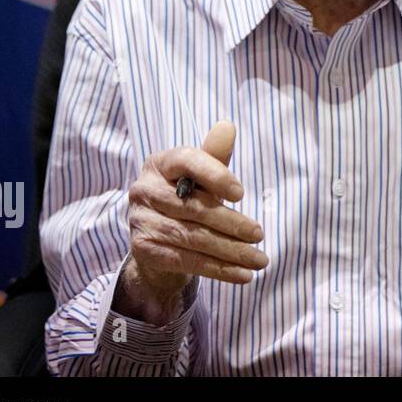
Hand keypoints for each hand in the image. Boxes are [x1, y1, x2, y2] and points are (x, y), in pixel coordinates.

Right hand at [121, 121, 267, 316]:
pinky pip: (187, 261)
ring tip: (261, 260)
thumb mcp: (201, 175)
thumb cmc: (187, 196)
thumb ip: (214, 155)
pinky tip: (243, 275)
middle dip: (232, 224)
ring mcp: (141, 221)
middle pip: (194, 208)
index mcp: (159, 163)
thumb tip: (227, 127)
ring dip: (232, 251)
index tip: (242, 193)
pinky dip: (219, 269)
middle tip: (260, 234)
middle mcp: (143, 190)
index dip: (214, 174)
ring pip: (194, 238)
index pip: (186, 161)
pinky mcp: (145, 250)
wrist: (159, 238)